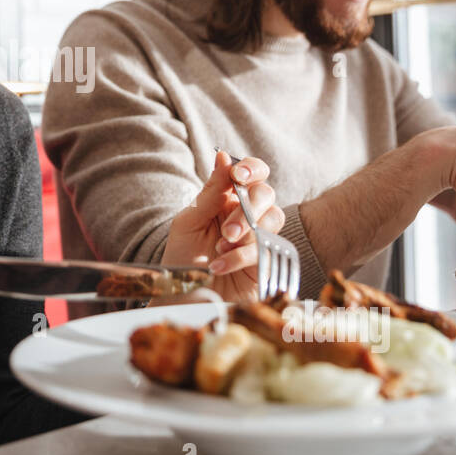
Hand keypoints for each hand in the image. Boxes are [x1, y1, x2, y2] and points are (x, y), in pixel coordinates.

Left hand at [160, 149, 284, 303]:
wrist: (182, 298)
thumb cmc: (182, 259)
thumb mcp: (188, 222)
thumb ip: (210, 192)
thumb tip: (224, 157)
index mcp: (228, 200)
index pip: (251, 173)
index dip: (251, 169)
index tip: (238, 175)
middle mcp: (247, 216)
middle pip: (266, 194)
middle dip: (247, 209)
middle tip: (226, 231)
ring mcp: (259, 239)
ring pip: (273, 219)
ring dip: (246, 232)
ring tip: (220, 248)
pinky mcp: (267, 263)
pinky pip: (266, 250)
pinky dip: (241, 257)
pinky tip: (220, 266)